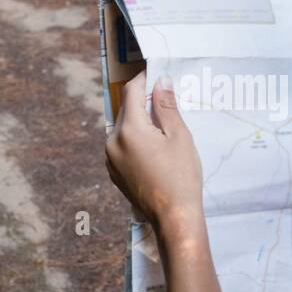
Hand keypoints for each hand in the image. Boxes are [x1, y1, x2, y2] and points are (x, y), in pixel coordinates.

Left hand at [106, 72, 203, 229]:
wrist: (173, 217)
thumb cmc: (181, 176)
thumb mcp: (179, 136)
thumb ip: (166, 106)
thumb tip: (160, 81)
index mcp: (129, 130)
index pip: (131, 92)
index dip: (144, 79)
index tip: (156, 74)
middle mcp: (113, 142)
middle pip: (126, 110)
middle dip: (142, 101)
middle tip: (165, 99)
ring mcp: (110, 159)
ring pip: (123, 128)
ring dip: (139, 121)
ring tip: (162, 127)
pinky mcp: (114, 172)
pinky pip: (121, 146)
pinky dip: (135, 139)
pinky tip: (154, 147)